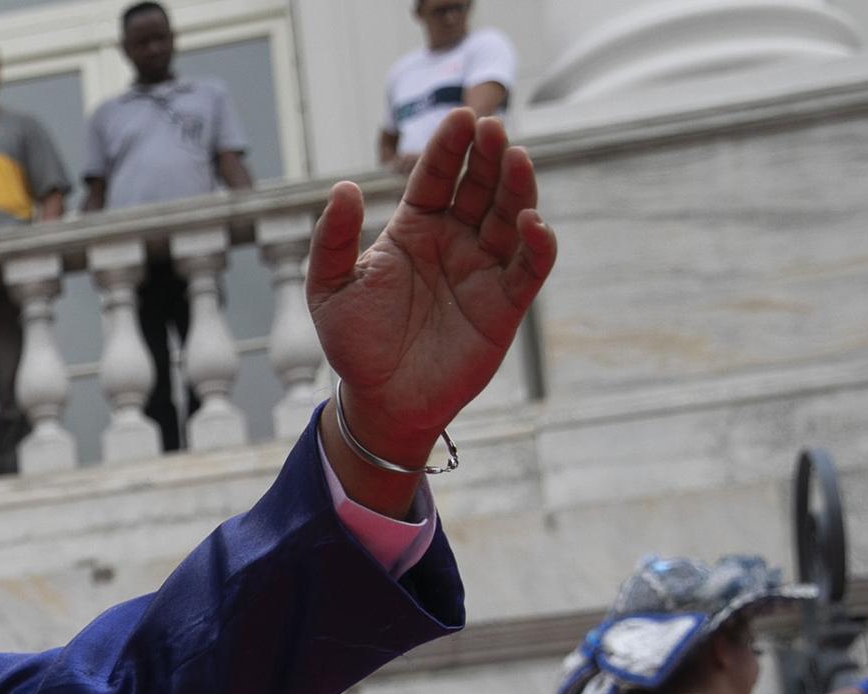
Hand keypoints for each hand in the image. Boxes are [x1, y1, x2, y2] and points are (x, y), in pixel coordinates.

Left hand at [309, 110, 554, 474]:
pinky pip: (530, 266)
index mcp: (415, 228)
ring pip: (511, 215)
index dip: (450, 147)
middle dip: (489, 155)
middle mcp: (455, 240)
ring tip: (517, 158)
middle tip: (493, 126)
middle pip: (480, 186)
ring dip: (517, 187)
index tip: (461, 117)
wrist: (380, 401)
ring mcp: (484, 268)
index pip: (436, 176)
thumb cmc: (354, 343)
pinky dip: (537, 243)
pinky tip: (532, 222)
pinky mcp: (506, 303)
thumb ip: (332, 241)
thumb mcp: (330, 289)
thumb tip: (343, 187)